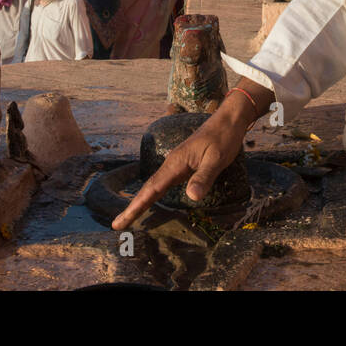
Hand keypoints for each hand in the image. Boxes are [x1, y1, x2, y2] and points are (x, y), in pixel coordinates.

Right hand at [111, 107, 248, 229]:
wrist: (228, 120)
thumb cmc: (223, 137)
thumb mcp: (217, 158)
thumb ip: (204, 177)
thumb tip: (191, 197)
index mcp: (175, 163)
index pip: (152, 189)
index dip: (136, 206)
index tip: (121, 221)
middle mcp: (171, 164)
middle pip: (148, 189)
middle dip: (133, 207)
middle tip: (117, 225)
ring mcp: (176, 164)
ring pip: (154, 186)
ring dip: (141, 202)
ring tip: (129, 217)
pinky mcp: (183, 165)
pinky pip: (164, 183)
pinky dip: (153, 194)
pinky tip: (152, 200)